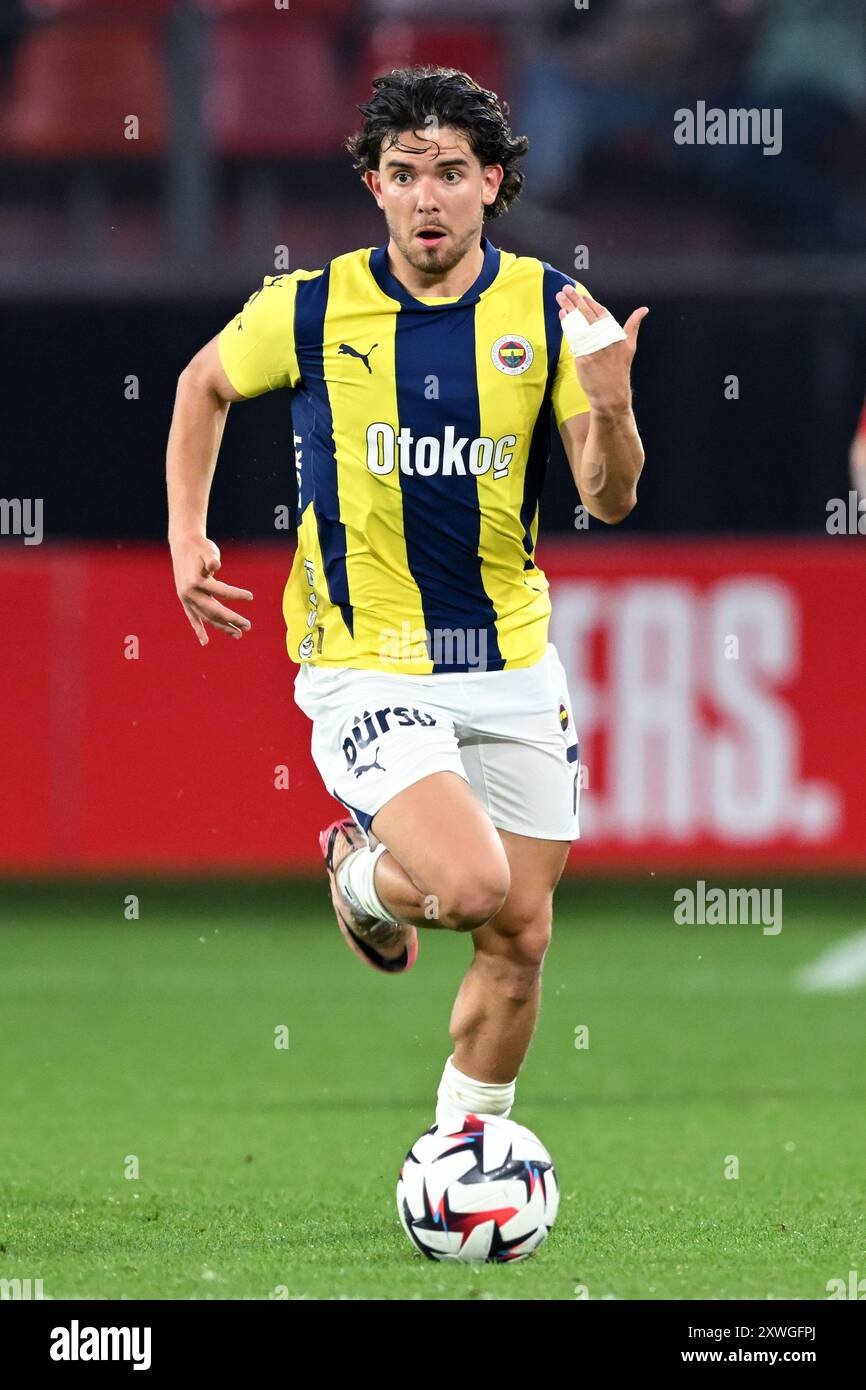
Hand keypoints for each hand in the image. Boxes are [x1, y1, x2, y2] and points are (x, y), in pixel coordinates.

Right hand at [169, 534, 252, 645]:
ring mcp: (186, 599)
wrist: (182, 546)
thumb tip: (216, 565)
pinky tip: (205, 642)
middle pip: (214, 610)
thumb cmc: (200, 548)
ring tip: (238, 634)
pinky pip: (193, 618)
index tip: (251, 596)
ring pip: (206, 617)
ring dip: (222, 627)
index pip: (220, 590)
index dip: (236, 594)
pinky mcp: (185, 601)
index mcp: (195, 581)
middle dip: (231, 619)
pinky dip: (199, 630)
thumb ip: (211, 558)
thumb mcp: (208, 549)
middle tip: (248, 626)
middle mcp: (189, 593)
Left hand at [555, 284, 647, 416]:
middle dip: (575, 300)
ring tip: (559, 298)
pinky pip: (573, 339)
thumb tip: (644, 309)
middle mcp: (605, 339)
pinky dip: (567, 326)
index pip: (601, 312)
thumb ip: (633, 325)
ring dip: (567, 309)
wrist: (611, 394)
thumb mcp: (630, 346)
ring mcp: (593, 348)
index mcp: (616, 333)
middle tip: (565, 289)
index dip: (590, 302)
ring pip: (578, 324)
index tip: (581, 293)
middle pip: (587, 315)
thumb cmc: (619, 369)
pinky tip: (562, 316)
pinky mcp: (583, 357)